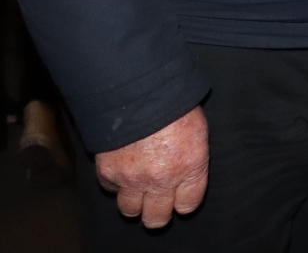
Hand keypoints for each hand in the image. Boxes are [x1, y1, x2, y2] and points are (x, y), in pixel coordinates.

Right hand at [95, 107, 208, 228]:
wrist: (138, 92)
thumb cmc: (174, 104)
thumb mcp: (197, 128)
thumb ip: (191, 156)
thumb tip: (185, 168)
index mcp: (190, 166)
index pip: (187, 204)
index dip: (184, 203)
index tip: (180, 200)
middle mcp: (161, 179)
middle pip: (156, 217)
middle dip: (157, 214)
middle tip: (157, 205)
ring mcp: (132, 179)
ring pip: (130, 211)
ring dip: (134, 203)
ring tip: (137, 191)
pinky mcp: (108, 173)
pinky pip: (111, 190)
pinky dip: (116, 184)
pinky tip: (122, 171)